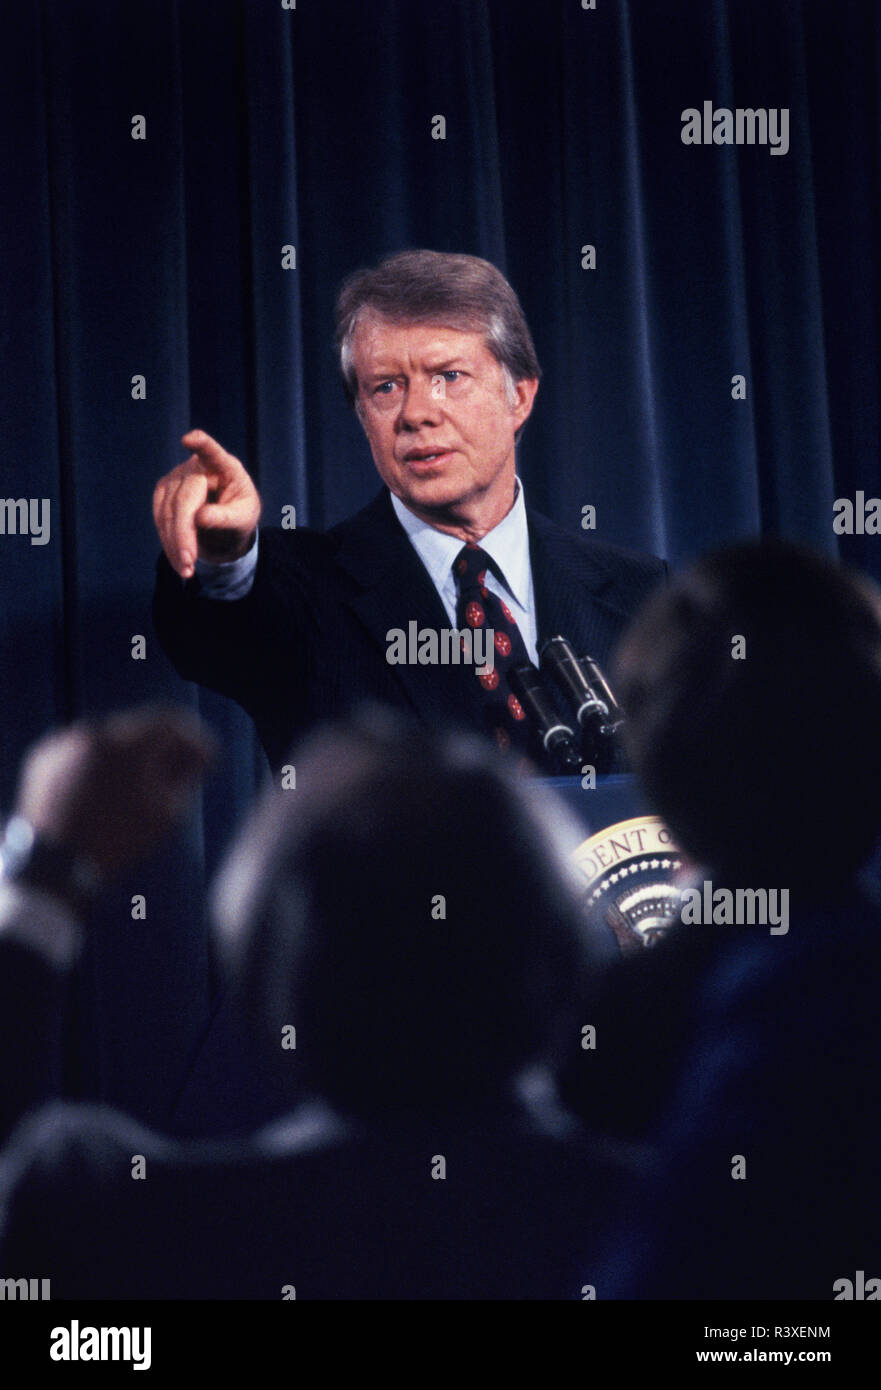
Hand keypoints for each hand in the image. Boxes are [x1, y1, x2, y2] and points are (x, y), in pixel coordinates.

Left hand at [15, 707, 214, 876]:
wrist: (52, 867)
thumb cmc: (116, 844)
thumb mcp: (166, 813)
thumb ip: (186, 775)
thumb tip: (199, 755)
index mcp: (124, 745)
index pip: (170, 723)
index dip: (194, 739)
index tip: (206, 757)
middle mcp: (92, 733)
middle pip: (139, 728)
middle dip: (162, 747)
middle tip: (179, 770)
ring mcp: (64, 743)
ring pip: (110, 738)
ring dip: (129, 754)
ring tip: (141, 784)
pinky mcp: (44, 757)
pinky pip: (83, 750)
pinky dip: (100, 763)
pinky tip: (109, 787)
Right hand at [152, 429, 261, 578]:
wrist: (227, 524)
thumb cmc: (240, 515)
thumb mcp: (243, 519)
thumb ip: (226, 517)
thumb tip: (200, 519)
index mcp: (225, 467)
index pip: (212, 452)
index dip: (201, 445)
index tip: (190, 439)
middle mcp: (197, 467)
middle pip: (184, 499)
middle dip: (183, 534)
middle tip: (189, 563)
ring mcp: (176, 477)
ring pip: (167, 511)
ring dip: (174, 543)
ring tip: (186, 570)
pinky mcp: (163, 492)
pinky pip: (160, 519)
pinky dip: (168, 542)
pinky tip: (178, 560)